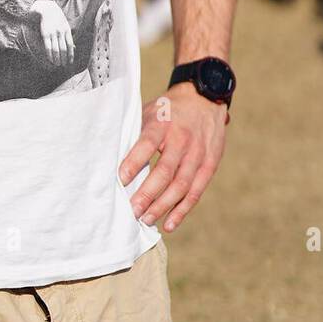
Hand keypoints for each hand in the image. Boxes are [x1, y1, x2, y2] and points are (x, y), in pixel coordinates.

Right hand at [34, 0, 74, 65]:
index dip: (70, 55)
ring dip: (57, 59)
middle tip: (63, 65)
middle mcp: (61, 32)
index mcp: (67, 30)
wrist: (47, 9)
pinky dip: (50, 55)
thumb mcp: (65, 26)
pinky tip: (51, 59)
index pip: (70, 45)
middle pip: (63, 49)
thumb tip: (74, 48)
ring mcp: (53, 33)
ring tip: (57, 64)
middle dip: (63, 59)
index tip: (70, 62)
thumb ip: (68, 36)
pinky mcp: (45, 34)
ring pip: (56, 50)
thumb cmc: (57, 19)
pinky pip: (48, 47)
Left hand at [119, 83, 227, 232]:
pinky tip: (169, 223)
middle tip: (132, 211)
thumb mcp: (150, 110)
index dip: (134, 162)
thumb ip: (136, 132)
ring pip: (181, 186)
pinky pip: (195, 192)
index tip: (121, 180)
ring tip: (145, 219)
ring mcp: (198, 154)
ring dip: (163, 206)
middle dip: (147, 194)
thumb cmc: (169, 108)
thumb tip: (112, 157)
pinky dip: (182, 210)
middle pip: (165, 171)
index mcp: (163, 123)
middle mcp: (182, 139)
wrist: (205, 98)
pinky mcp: (210, 164)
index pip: (148, 144)